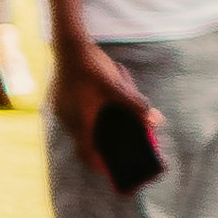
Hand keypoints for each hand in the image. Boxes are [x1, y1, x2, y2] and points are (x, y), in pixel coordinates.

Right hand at [59, 49, 155, 175]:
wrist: (69, 45)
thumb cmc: (92, 66)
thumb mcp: (117, 86)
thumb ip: (136, 105)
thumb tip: (156, 121)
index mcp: (80, 120)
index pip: (87, 153)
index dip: (99, 165)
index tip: (112, 172)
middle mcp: (68, 119)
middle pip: (84, 142)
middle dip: (101, 149)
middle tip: (118, 153)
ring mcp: (61, 109)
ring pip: (79, 129)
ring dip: (94, 133)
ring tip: (114, 134)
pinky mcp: (61, 100)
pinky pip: (75, 117)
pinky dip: (88, 121)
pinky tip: (102, 114)